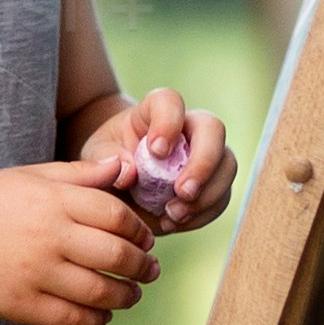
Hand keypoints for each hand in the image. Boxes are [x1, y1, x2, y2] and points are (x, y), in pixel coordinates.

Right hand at [0, 161, 164, 324]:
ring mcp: (35, 274)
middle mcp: (48, 237)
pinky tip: (103, 314)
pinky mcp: (22, 305)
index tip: (146, 239)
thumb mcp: (29, 176)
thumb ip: (78, 174)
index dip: (140, 231)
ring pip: (100, 292)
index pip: (116, 216)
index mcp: (52, 201)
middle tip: (150, 270)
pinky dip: (97, 319)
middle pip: (116, 256)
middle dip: (143, 267)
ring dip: (126, 296)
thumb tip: (122, 167)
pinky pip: (74, 319)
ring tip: (131, 294)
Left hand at [85, 88, 235, 234]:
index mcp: (155, 111)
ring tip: (173, 214)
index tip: (156, 151)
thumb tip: (128, 173)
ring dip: (206, 194)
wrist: (120, 184)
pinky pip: (222, 197)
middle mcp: (188, 127)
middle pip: (213, 129)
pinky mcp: (213, 183)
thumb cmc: (107, 160)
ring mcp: (206, 154)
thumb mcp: (96, 156)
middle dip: (202, 163)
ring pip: (227, 165)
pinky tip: (175, 222)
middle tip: (182, 192)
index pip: (170, 102)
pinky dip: (202, 214)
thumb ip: (105, 159)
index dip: (168, 123)